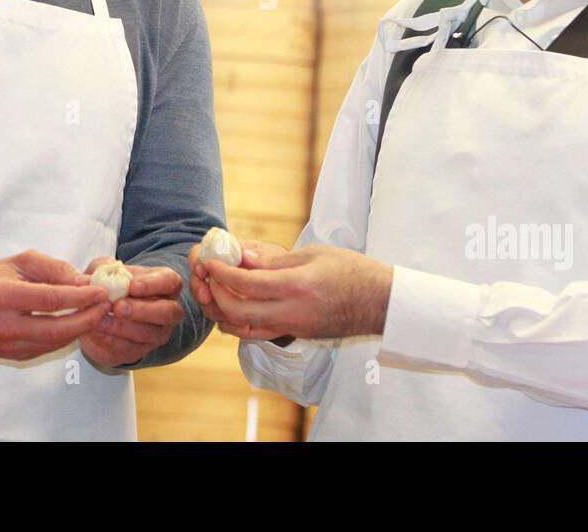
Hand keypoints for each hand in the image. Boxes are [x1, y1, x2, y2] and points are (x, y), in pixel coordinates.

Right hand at [0, 249, 109, 360]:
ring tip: (97, 313)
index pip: (51, 300)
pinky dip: (65, 336)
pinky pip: (47, 347)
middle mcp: (3, 325)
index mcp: (2, 296)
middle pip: (56, 328)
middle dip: (87, 318)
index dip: (81, 297)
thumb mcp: (20, 262)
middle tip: (106, 306)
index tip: (101, 291)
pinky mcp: (12, 356)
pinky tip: (77, 323)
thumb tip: (84, 281)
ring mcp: (7, 345)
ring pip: (54, 341)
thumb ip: (54, 269)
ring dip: (80, 329)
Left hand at [79, 256, 182, 368]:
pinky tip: (95, 332)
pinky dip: (109, 341)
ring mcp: (156, 333)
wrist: (105, 312)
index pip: (170, 282)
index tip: (132, 286)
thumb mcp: (107, 270)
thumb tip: (98, 273)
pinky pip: (128, 350)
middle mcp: (167, 311)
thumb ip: (103, 267)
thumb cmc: (113, 285)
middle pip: (167, 312)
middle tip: (118, 307)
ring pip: (147, 334)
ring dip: (122, 328)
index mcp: (166, 284)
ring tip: (100, 320)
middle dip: (142, 310)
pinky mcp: (139, 351)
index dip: (153, 285)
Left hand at [195, 243, 393, 341]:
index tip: (209, 260)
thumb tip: (242, 258)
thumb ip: (276, 260)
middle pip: (237, 309)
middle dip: (214, 292)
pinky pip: (256, 333)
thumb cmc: (352, 271)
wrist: (379, 302)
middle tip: (207, 274)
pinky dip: (237, 322)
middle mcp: (290, 312)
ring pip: (242, 327)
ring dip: (221, 310)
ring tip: (213, 289)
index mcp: (296, 286)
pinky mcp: (294, 334)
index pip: (246, 283)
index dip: (221, 272)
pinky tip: (232, 305)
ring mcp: (291, 327)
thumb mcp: (315, 254)